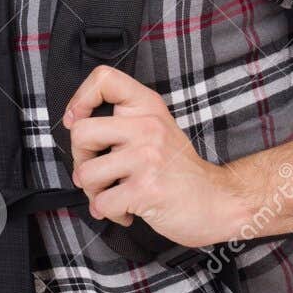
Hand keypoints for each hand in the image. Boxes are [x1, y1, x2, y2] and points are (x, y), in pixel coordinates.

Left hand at [62, 65, 250, 247]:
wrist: (217, 201)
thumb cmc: (179, 171)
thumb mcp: (157, 130)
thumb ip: (123, 122)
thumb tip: (75, 127)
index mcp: (148, 108)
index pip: (104, 79)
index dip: (80, 99)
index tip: (77, 120)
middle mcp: (147, 127)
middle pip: (82, 133)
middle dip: (80, 159)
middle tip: (98, 171)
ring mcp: (147, 158)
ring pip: (86, 174)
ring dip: (94, 193)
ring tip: (114, 194)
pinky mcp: (146, 189)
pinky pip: (102, 203)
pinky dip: (109, 213)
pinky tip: (126, 210)